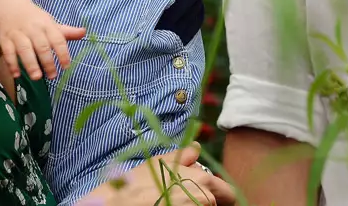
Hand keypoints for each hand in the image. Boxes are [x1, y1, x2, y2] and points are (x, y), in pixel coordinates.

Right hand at [0, 0, 85, 80]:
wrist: (9, 7)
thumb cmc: (34, 19)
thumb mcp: (50, 23)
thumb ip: (66, 31)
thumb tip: (84, 33)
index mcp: (46, 24)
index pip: (57, 39)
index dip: (63, 53)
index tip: (66, 66)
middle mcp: (33, 29)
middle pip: (41, 46)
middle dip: (47, 61)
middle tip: (52, 76)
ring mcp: (18, 33)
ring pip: (24, 49)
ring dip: (30, 64)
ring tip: (37, 77)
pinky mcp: (5, 38)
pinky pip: (8, 52)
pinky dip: (11, 64)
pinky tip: (16, 75)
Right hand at [84, 143, 235, 204]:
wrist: (119, 204)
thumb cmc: (139, 182)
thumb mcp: (160, 161)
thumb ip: (184, 155)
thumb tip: (197, 149)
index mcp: (203, 181)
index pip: (228, 194)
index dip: (222, 195)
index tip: (214, 198)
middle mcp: (205, 200)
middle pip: (213, 203)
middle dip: (203, 199)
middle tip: (180, 195)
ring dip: (192, 205)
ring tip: (171, 201)